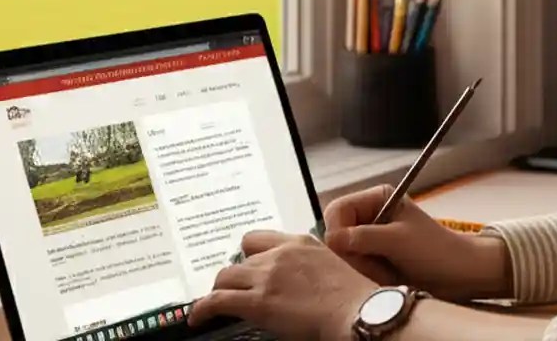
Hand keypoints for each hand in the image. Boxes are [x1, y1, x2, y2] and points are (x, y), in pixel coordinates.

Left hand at [189, 230, 377, 339]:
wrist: (358, 313)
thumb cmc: (355, 299)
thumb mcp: (334, 269)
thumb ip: (311, 268)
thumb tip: (299, 285)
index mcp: (302, 242)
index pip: (259, 238)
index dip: (248, 254)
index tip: (247, 267)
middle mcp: (280, 253)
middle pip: (240, 258)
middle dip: (236, 275)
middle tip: (235, 291)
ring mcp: (267, 276)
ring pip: (224, 277)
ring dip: (220, 291)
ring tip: (216, 305)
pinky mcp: (258, 301)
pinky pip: (216, 301)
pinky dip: (202, 310)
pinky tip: (198, 318)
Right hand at [323, 185, 511, 300]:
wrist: (459, 274)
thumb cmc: (436, 250)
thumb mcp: (398, 240)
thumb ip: (362, 237)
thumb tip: (332, 239)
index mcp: (376, 198)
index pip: (337, 210)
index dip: (337, 232)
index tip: (346, 251)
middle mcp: (370, 214)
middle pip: (336, 234)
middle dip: (352, 255)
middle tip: (375, 265)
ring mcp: (370, 237)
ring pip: (343, 254)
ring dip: (361, 268)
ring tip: (386, 272)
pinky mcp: (373, 257)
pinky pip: (353, 267)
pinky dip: (366, 275)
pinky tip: (385, 277)